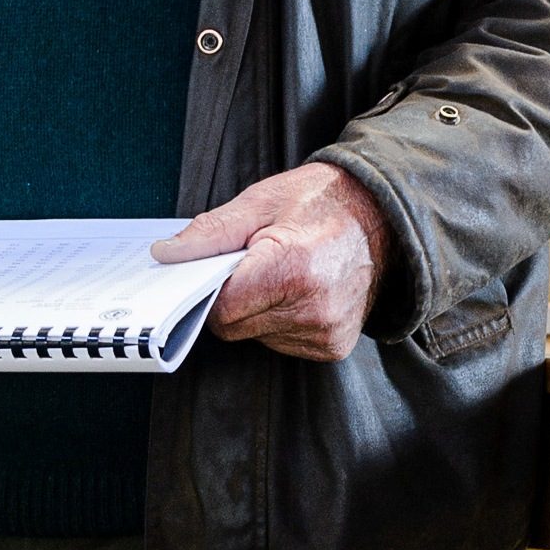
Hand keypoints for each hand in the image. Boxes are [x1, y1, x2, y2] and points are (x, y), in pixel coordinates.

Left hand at [150, 163, 388, 362]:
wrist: (384, 215)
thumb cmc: (321, 201)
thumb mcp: (260, 202)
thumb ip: (210, 233)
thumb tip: (165, 255)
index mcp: (293, 269)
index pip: (220, 308)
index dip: (211, 286)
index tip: (221, 265)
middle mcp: (314, 310)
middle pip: (234, 326)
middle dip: (234, 297)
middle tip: (256, 263)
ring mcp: (327, 333)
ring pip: (255, 336)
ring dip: (258, 310)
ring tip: (285, 273)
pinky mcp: (334, 347)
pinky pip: (282, 343)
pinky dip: (280, 320)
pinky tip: (300, 291)